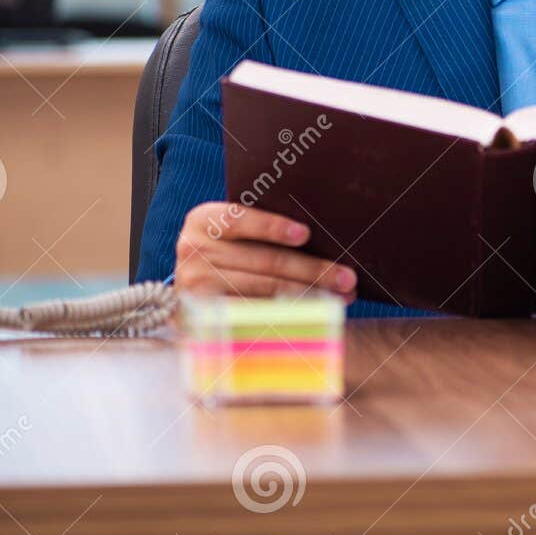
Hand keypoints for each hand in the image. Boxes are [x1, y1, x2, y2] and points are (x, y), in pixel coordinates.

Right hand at [174, 202, 356, 301]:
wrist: (188, 293)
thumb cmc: (228, 254)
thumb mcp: (234, 234)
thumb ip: (262, 228)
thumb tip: (321, 234)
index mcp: (204, 219)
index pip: (240, 219)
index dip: (272, 227)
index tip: (305, 234)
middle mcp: (193, 249)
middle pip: (265, 260)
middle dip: (313, 269)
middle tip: (348, 278)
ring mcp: (196, 284)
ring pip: (266, 289)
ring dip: (311, 294)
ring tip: (343, 296)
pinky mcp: (205, 315)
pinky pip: (256, 314)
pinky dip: (290, 313)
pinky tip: (317, 313)